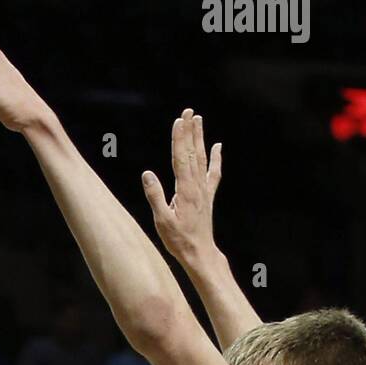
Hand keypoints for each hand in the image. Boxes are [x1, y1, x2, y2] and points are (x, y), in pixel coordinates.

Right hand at [142, 109, 222, 273]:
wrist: (200, 254)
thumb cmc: (179, 240)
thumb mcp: (161, 221)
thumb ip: (155, 196)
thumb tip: (147, 174)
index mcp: (184, 190)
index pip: (180, 158)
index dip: (179, 138)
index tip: (178, 120)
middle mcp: (196, 186)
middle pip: (192, 153)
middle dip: (190, 131)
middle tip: (189, 111)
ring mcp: (204, 190)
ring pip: (202, 159)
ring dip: (200, 138)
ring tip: (198, 120)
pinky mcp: (207, 196)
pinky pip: (213, 173)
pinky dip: (216, 159)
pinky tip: (218, 146)